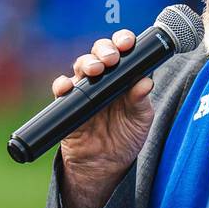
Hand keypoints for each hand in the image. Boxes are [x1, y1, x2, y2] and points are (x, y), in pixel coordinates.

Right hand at [53, 29, 153, 207]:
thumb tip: (146, 82)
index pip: (123, 51)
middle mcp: (103, 78)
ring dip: (86, 63)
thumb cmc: (125, 138)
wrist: (105, 166)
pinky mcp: (68, 104)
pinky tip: (68, 86)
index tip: (128, 43)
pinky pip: (62, 88)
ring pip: (81, 66)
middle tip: (111, 58)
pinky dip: (62, 84)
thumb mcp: (140, 121)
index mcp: (124, 77)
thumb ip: (141, 101)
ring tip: (95, 70)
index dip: (123, 41)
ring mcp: (84, 89)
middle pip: (99, 53)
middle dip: (104, 50)